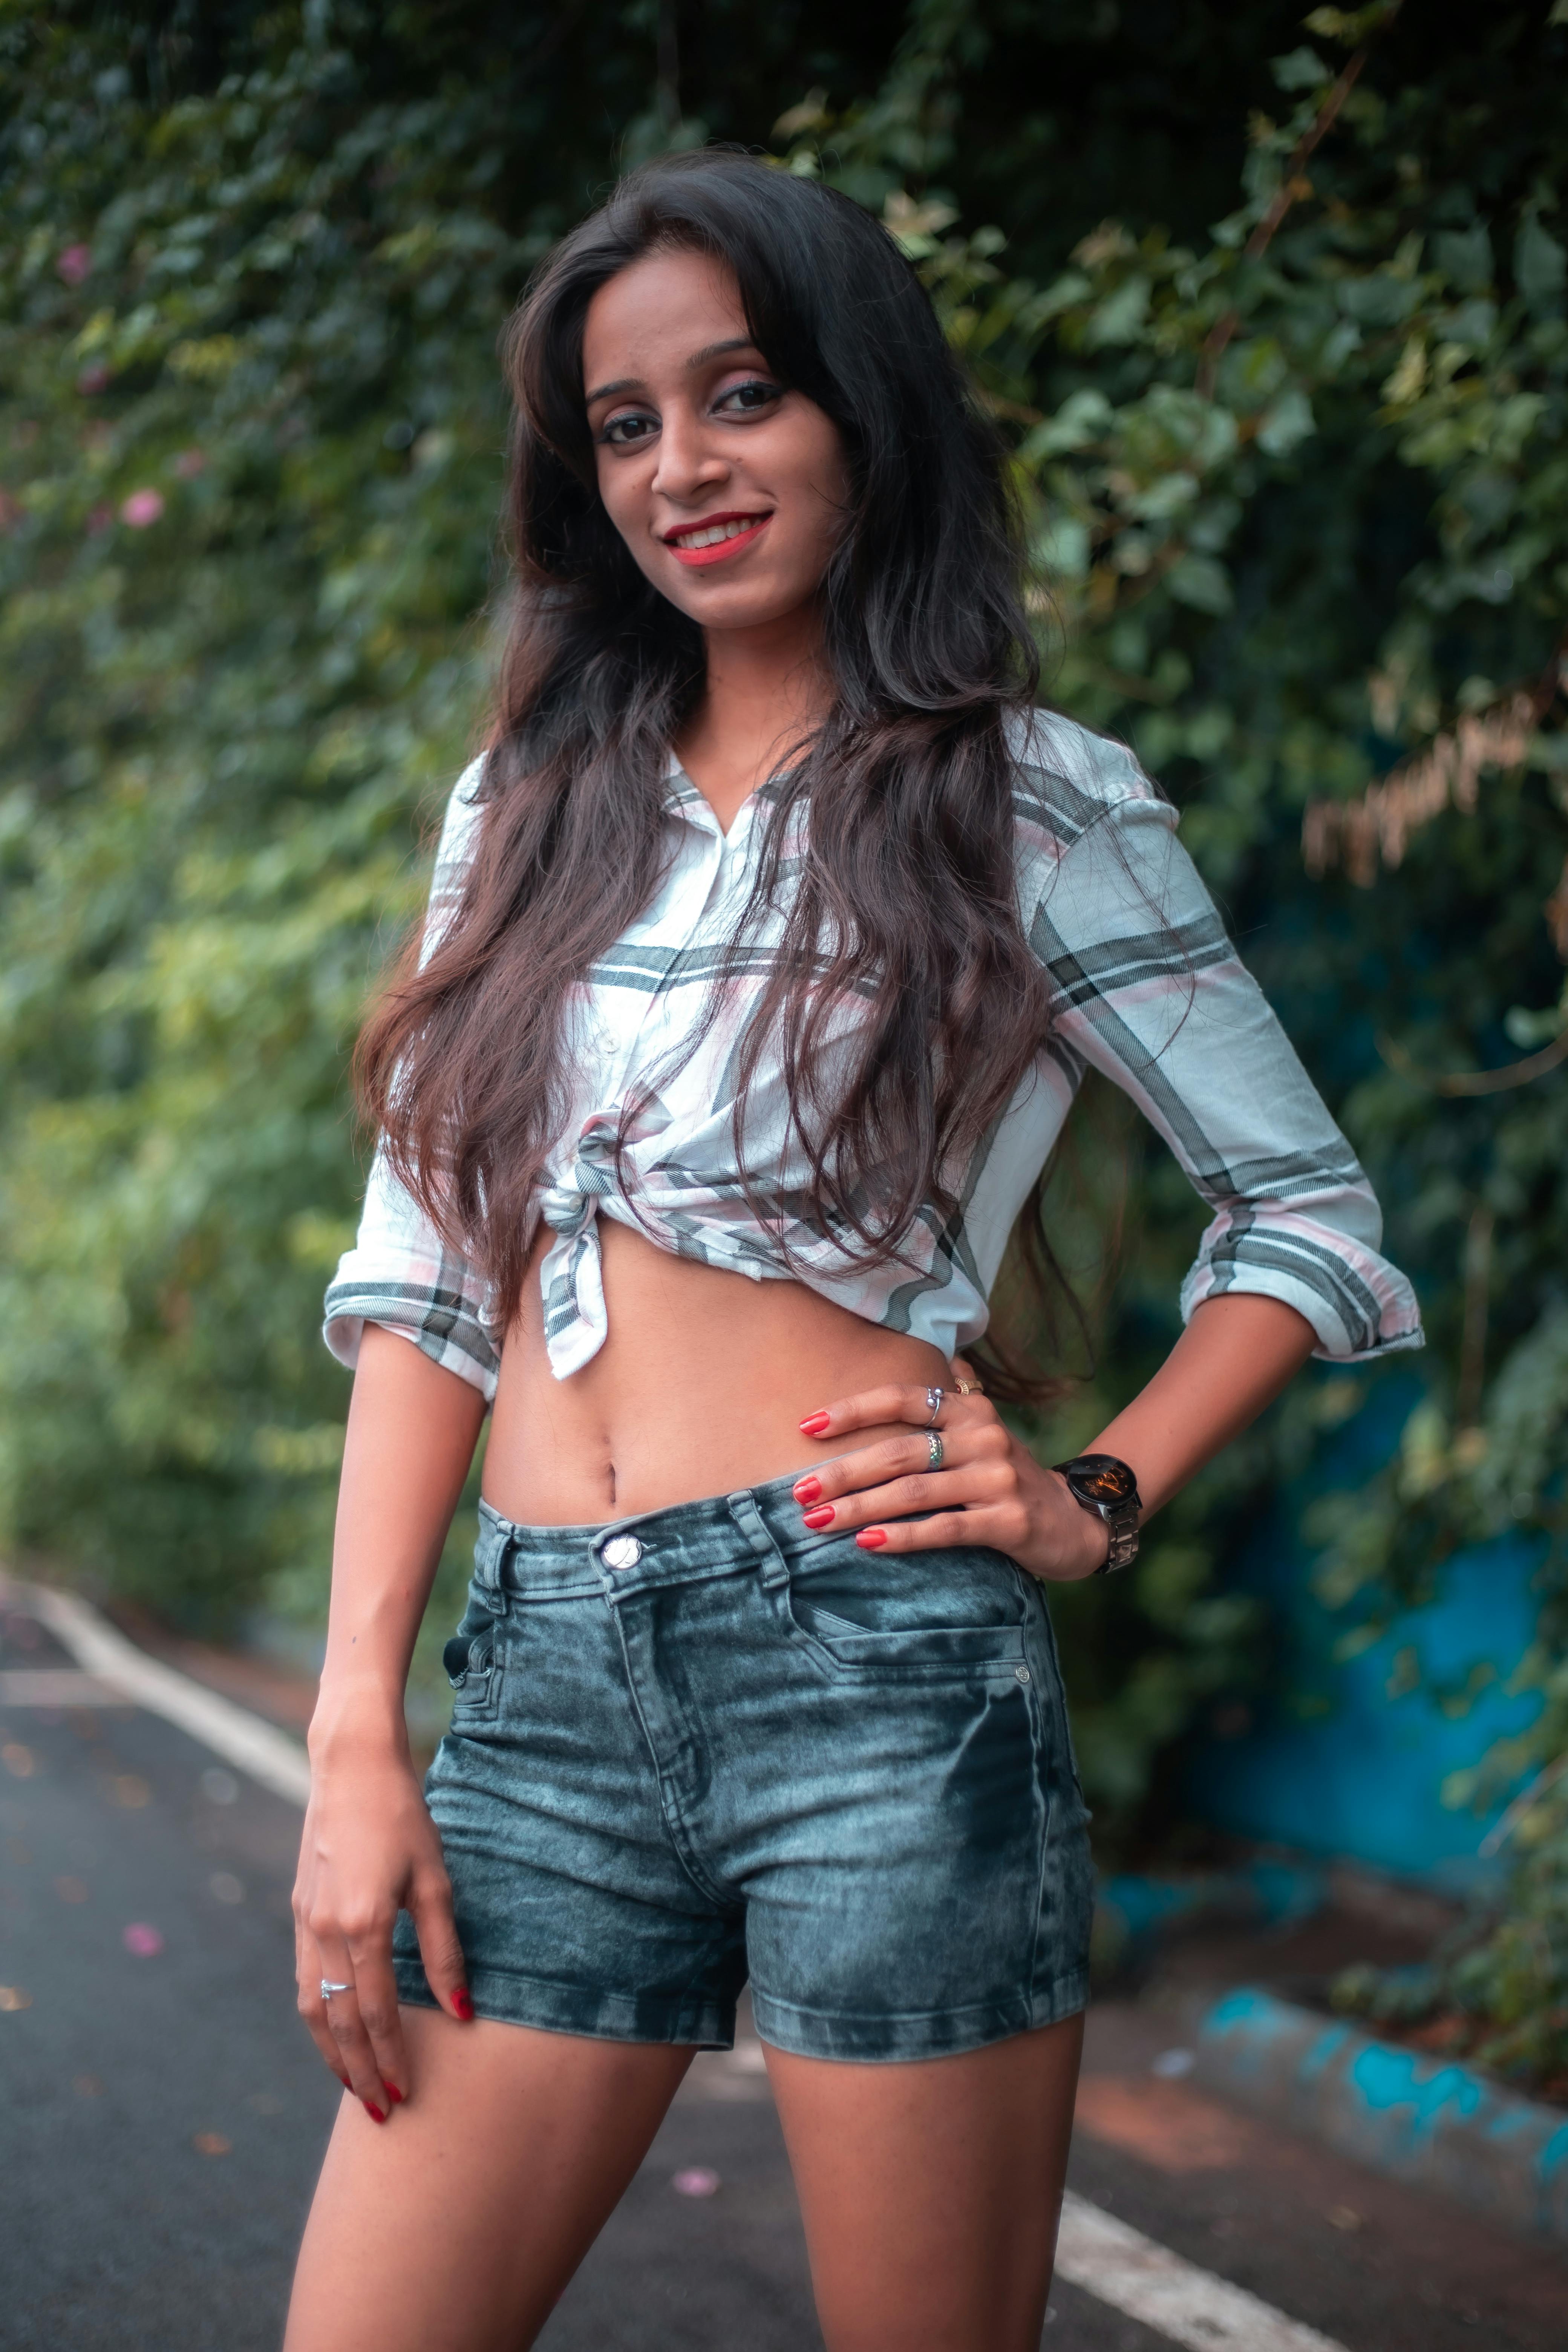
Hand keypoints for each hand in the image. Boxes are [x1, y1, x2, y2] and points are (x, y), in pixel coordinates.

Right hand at [293, 1710, 472, 2121]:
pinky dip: (318, 2016)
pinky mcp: (300, 1911)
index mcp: (362, 1925)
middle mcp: (325, 1931)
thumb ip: (444, 1950)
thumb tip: (462, 2011)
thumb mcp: (434, 1880)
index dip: (391, 2059)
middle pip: (338, 2023)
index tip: (406, 2096)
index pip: (375, 2014)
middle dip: (359, 2072)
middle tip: (380, 2114)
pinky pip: (306, 1979)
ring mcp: (305, 1922)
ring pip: (313, 2008)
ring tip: (354, 2086)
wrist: (350, 1767)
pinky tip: (335, 2031)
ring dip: (332, 2053)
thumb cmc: (403, 1816)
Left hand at [793, 1360, 1110, 1582]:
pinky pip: (945, 1528)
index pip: (903, 1399)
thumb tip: (915, 1372)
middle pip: (899, 1451)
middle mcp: (984, 1436)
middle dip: (843, 1472)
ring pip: (915, 1491)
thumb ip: (947, 1402)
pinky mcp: (1008, 1520)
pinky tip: (867, 1544)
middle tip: (798, 1492)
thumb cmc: (1005, 1476)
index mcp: (970, 1409)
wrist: (1072, 1520)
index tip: (805, 1426)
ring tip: (817, 1522)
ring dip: (860, 1508)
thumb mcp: (979, 1432)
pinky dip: (903, 1536)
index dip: (852, 1410)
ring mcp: (997, 1478)